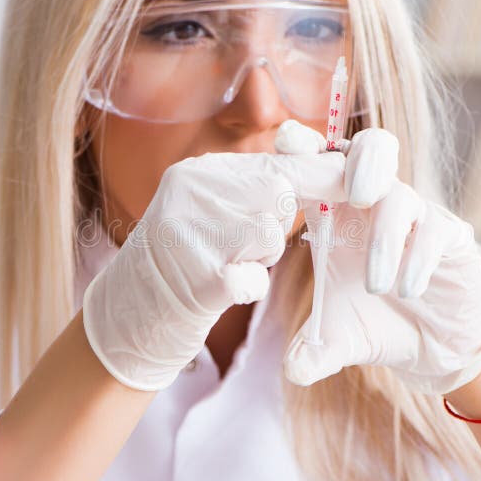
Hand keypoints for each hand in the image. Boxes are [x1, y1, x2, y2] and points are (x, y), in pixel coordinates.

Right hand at [82, 151, 345, 391]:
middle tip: (245, 242)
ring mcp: (189, 234)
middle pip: (275, 194)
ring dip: (261, 255)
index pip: (271, 164)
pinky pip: (254, 278)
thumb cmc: (184, 260)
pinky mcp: (197, 279)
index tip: (352, 177)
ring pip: (269, 234)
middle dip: (277, 222)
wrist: (128, 315)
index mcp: (194, 173)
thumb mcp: (207, 209)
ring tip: (224, 263)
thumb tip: (329, 165)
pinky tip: (220, 288)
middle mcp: (188, 194)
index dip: (316, 174)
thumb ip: (252, 187)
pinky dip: (248, 286)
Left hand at [275, 120, 480, 395]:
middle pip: (372, 148)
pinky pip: (434, 232)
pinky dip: (416, 260)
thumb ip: (314, 350)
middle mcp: (375, 203)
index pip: (320, 166)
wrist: (432, 345)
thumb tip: (294, 370)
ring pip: (400, 198)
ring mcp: (415, 216)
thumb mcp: (339, 339)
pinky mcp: (450, 236)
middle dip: (358, 162)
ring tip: (376, 286)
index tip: (284, 143)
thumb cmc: (376, 322)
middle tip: (350, 197)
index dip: (303, 149)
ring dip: (384, 239)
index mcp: (337, 211)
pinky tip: (406, 291)